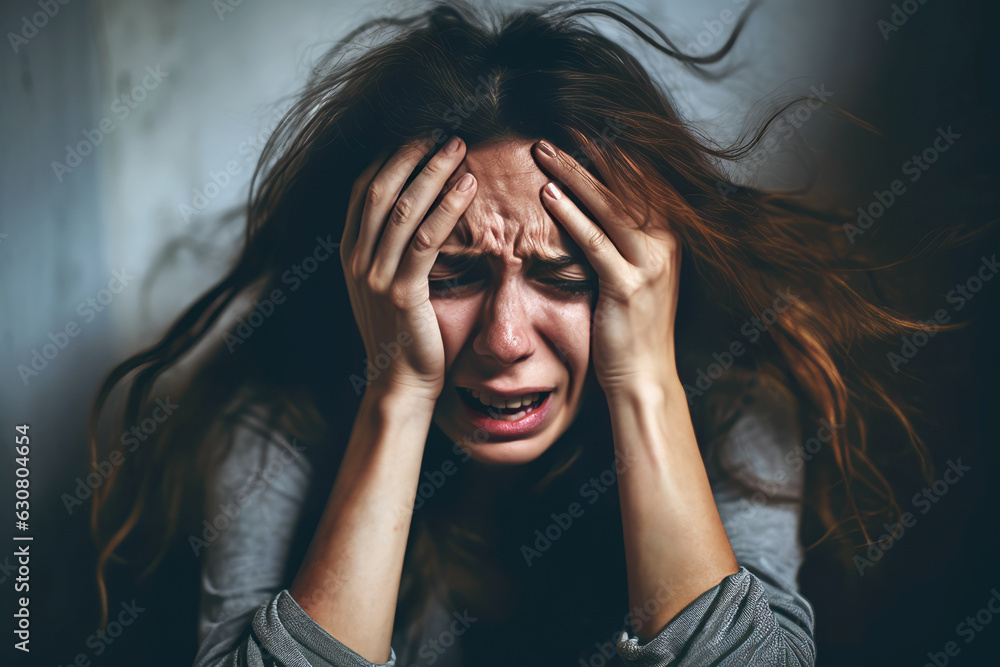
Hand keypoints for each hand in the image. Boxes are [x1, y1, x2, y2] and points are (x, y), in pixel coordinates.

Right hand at [340, 137, 476, 401]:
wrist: (399, 385)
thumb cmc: (402, 336)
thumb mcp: (384, 288)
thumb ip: (389, 252)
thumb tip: (412, 214)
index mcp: (350, 255)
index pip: (363, 192)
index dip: (388, 158)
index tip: (419, 136)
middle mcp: (356, 261)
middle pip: (379, 190)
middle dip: (410, 155)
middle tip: (442, 131)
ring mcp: (375, 277)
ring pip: (402, 209)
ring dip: (432, 172)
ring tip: (459, 148)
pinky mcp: (402, 294)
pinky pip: (425, 240)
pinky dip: (447, 208)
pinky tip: (468, 187)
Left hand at [531, 140, 681, 394]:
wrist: (645, 378)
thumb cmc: (633, 330)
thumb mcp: (636, 277)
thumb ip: (623, 243)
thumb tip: (594, 212)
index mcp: (668, 238)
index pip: (640, 181)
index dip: (611, 152)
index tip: (581, 129)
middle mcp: (665, 244)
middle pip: (625, 183)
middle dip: (591, 151)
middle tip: (559, 126)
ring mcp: (649, 264)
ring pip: (608, 204)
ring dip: (573, 173)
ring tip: (543, 150)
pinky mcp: (628, 285)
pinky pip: (595, 241)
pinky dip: (571, 214)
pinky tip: (548, 194)